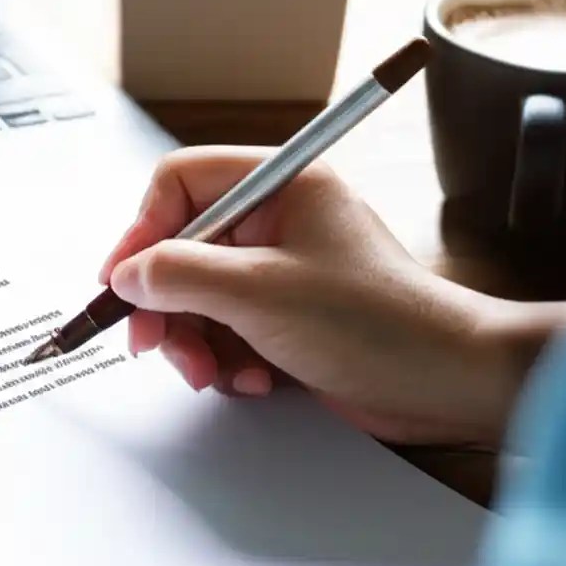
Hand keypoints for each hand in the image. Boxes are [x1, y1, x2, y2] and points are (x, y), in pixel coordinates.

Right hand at [100, 146, 565, 446]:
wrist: (446, 381)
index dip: (142, 230)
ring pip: (199, 295)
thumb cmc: (374, 322)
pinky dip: (226, 357)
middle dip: (166, 302)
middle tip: (152, 344)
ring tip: (211, 373)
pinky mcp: (286, 315)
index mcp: (279, 186)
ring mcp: (282, 269)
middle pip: (182, 247)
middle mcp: (277, 220)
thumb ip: (180, 275)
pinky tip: (251, 380)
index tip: (119, 280)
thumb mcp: (258, 292)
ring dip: (194, 339)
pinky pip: (226, 327)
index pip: (181, 183)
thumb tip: (126, 275)